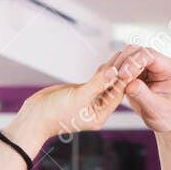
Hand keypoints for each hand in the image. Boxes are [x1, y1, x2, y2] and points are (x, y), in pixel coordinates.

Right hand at [9, 48, 151, 150]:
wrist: (34, 118)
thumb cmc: (54, 113)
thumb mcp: (78, 97)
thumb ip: (97, 84)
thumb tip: (114, 71)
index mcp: (100, 114)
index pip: (118, 93)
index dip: (127, 76)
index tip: (136, 61)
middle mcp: (98, 108)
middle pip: (114, 86)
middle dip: (123, 70)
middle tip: (134, 52)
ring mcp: (90, 100)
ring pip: (107, 82)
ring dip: (114, 67)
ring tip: (126, 52)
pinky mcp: (82, 93)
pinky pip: (97, 80)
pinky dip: (103, 70)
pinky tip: (111, 59)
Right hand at [117, 46, 170, 133]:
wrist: (169, 121)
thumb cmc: (169, 116)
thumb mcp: (156, 109)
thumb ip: (144, 96)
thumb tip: (130, 85)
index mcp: (169, 68)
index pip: (149, 55)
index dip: (134, 62)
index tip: (123, 74)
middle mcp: (158, 64)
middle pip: (137, 51)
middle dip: (123, 62)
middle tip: (111, 76)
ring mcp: (147, 67)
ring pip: (128, 57)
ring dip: (117, 67)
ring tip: (109, 80)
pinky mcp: (138, 73)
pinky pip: (124, 67)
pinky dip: (116, 73)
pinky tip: (110, 83)